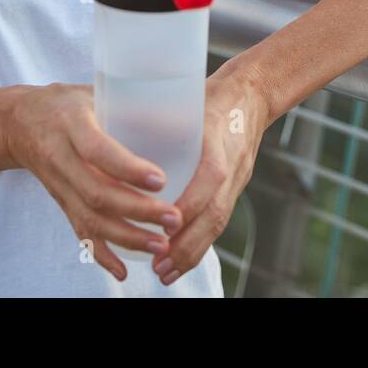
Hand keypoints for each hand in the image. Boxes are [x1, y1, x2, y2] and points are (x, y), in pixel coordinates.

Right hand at [4, 83, 183, 282]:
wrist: (19, 122)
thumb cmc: (66, 103)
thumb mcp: (92, 90)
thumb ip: (129, 103)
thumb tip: (180, 117)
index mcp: (71, 123)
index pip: (98, 150)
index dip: (128, 168)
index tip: (160, 180)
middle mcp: (60, 157)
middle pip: (96, 193)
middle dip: (137, 211)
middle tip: (173, 219)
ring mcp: (58, 185)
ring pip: (89, 218)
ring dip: (127, 237)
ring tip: (161, 245)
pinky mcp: (60, 203)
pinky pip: (79, 232)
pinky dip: (101, 255)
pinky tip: (123, 271)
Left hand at [151, 70, 269, 284]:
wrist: (250, 95)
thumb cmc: (209, 96)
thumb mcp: (187, 101)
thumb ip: (160, 120)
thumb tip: (117, 135)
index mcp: (220, 141)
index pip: (210, 179)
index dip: (189, 205)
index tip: (165, 226)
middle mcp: (232, 166)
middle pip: (214, 212)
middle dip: (187, 243)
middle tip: (159, 264)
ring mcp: (236, 180)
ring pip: (216, 224)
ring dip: (191, 252)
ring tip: (164, 272)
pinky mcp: (235, 188)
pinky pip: (218, 222)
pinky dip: (199, 245)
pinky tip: (179, 261)